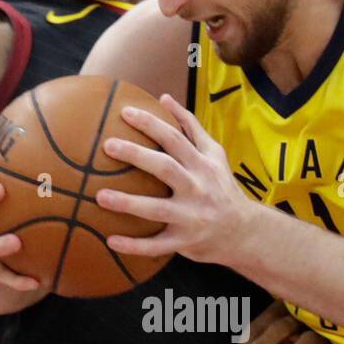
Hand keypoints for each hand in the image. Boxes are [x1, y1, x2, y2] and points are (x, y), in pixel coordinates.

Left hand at [97, 93, 256, 263]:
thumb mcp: (214, 155)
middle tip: (107, 145)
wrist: (243, 231)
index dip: (151, 124)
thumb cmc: (221, 187)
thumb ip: (190, 127)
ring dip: (129, 203)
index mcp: (202, 165)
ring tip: (100, 196)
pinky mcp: (184, 241)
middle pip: (165, 168)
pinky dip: (134, 245)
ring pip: (158, 209)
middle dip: (136, 155)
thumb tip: (164, 97)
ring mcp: (191, 217)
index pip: (175, 139)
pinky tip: (110, 241)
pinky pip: (157, 245)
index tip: (125, 112)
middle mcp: (198, 189)